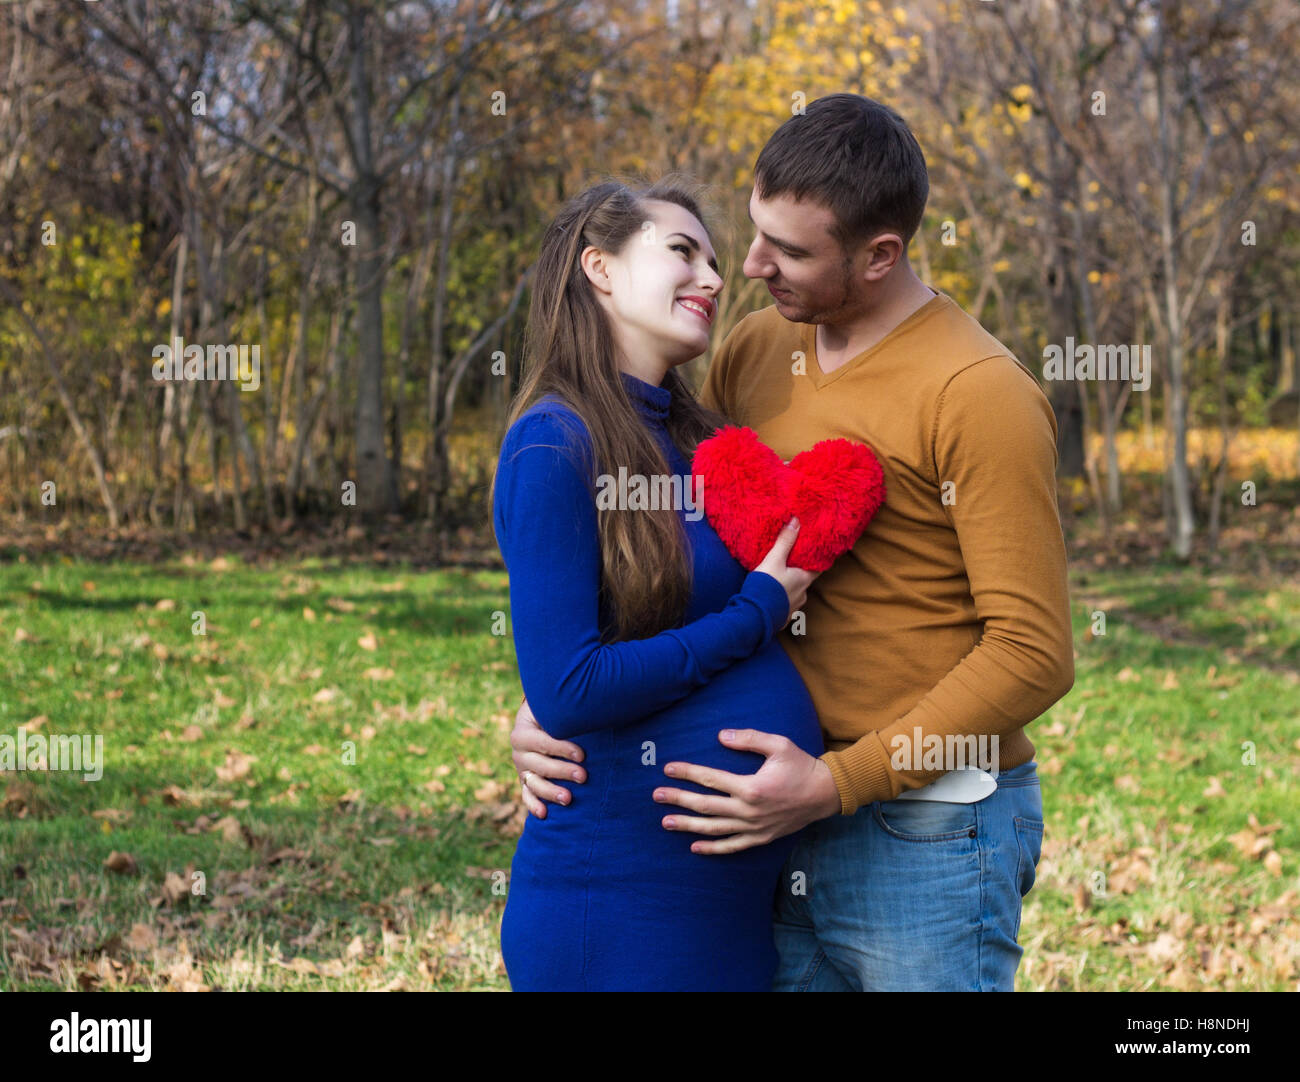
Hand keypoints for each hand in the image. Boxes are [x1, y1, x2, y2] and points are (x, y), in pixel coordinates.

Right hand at [510, 696, 586, 818]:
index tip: (582, 755)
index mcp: (522, 732)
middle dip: (562, 771)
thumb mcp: (551, 710)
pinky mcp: (526, 781)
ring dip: (551, 792)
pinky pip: (527, 795)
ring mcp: (521, 768)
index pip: (542, 742)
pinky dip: (534, 805)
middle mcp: (519, 752)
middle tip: (583, 777)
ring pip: (534, 783)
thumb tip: (587, 707)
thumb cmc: (550, 714)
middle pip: (540, 765)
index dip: (562, 748)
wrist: (537, 721)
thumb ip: (562, 712)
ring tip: (569, 799)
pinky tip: (544, 814)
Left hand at [652, 729, 841, 853]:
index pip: (711, 779)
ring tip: (666, 822)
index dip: (687, 773)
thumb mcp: (778, 744)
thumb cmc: (801, 766)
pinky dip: (713, 848)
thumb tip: (721, 736)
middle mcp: (749, 811)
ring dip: (688, 825)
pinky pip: (732, 847)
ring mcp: (754, 827)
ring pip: (714, 829)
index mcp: (751, 787)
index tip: (668, 769)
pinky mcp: (761, 838)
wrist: (826, 794)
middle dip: (678, 800)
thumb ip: (749, 739)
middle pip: (706, 806)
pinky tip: (694, 847)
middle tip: (656, 796)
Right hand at [754, 517, 819, 627]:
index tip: (814, 553)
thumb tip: (796, 521)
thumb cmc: (766, 586)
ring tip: (778, 581)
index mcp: (804, 580)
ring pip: (795, 594)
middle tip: (791, 565)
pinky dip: (781, 601)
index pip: (818, 567)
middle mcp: (803, 595)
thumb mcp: (774, 559)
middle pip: (805, 581)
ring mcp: (794, 608)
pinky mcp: (784, 618)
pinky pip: (785, 606)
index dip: (816, 559)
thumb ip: (785, 541)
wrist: (753, 617)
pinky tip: (772, 597)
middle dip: (799, 574)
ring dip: (789, 588)